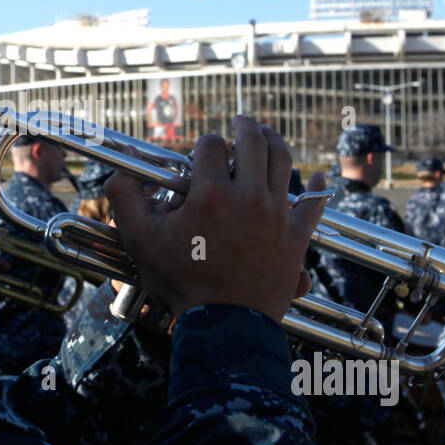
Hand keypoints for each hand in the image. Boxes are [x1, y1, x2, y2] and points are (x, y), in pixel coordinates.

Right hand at [106, 116, 324, 321]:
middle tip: (240, 120)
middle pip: (253, 142)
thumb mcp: (141, 242)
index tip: (201, 154)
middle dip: (244, 126)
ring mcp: (277, 214)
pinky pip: (315, 205)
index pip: (210, 146)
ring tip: (269, 133)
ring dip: (275, 141)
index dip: (203, 145)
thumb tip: (120, 170)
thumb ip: (125, 200)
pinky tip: (323, 178)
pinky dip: (320, 188)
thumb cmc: (182, 283)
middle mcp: (248, 195)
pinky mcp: (296, 236)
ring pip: (283, 162)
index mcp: (210, 193)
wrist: (226, 324)